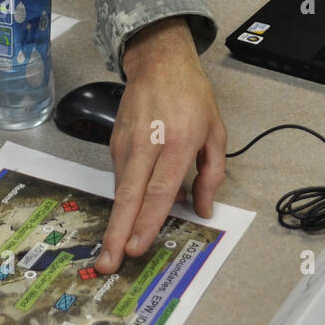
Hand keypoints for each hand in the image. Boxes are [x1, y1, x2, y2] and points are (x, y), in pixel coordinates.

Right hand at [96, 16, 225, 273]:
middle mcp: (149, 144)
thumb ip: (213, 174)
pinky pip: (121, 178)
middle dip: (118, 233)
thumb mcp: (216, 132)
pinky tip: (129, 215)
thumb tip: (203, 209)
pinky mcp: (115, 142)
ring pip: (121, 190)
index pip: (159, 191)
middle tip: (108, 263)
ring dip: (117, 222)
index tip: (137, 248)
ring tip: (113, 251)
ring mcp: (127, 143)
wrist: (159, 62)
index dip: (147, 222)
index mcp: (179, 142)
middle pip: (130, 196)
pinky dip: (124, 199)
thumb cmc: (191, 96)